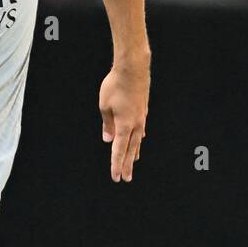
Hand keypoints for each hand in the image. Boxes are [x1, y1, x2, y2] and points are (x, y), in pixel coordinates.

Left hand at [99, 60, 149, 181]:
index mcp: (125, 126)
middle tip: (126, 178)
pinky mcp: (143, 110)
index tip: (116, 177)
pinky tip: (140, 139)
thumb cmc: (115, 85)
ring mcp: (141, 117)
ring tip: (133, 162)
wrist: (133, 68)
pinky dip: (138, 138)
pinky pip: (141, 129)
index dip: (116, 165)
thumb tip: (108, 139)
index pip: (119, 150)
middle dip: (127, 164)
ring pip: (138, 140)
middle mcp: (136, 124)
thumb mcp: (104, 106)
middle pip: (131, 149)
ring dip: (135, 152)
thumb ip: (107, 124)